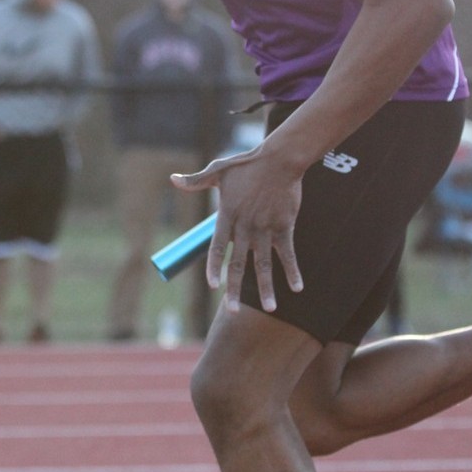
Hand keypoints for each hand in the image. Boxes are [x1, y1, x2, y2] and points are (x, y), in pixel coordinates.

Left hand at [173, 148, 304, 312]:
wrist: (279, 159)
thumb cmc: (247, 164)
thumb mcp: (218, 171)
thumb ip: (196, 181)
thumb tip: (173, 179)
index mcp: (227, 215)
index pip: (217, 248)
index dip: (215, 268)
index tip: (213, 287)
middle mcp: (245, 226)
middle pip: (239, 264)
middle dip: (235, 290)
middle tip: (233, 311)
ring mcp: (266, 228)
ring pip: (265, 264)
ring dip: (267, 288)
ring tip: (270, 309)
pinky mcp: (284, 226)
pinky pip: (287, 253)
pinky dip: (292, 271)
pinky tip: (297, 287)